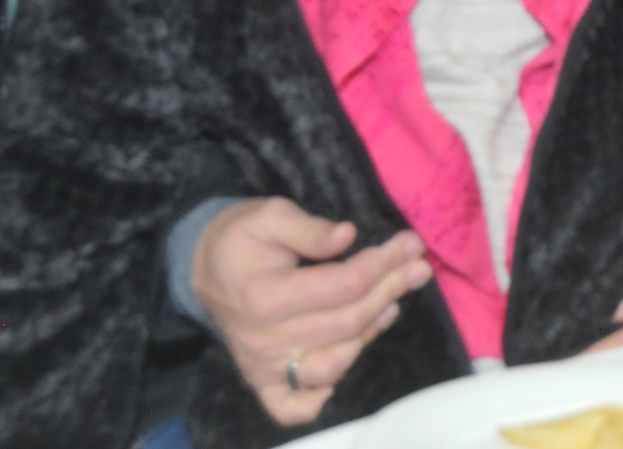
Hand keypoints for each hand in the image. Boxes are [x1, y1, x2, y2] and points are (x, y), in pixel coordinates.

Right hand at [190, 197, 433, 425]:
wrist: (204, 267)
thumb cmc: (242, 237)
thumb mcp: (271, 215)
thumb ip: (309, 228)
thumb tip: (347, 235)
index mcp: (263, 296)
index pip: (342, 286)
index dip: (384, 263)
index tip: (409, 244)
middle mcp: (263, 339)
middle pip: (346, 322)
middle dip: (390, 289)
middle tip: (418, 266)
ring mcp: (262, 366)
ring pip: (332, 364)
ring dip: (370, 334)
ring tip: (393, 303)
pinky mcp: (262, 382)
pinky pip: (290, 407)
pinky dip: (317, 400)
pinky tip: (343, 367)